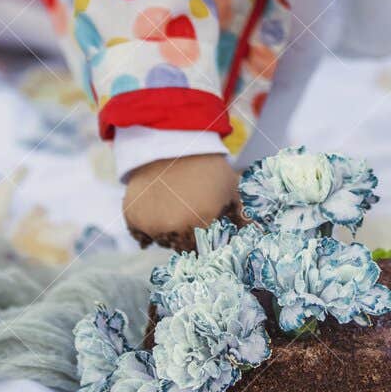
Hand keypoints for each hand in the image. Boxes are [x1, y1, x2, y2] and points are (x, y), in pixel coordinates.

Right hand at [122, 152, 238, 249]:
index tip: (205, 226)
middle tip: (189, 213)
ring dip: (169, 231)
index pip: (204, 250)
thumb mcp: (231, 188)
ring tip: (174, 205)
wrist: (171, 141)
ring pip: (162, 241)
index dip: (206, 240)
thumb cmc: (206, 165)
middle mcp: (175, 228)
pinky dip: (148, 227)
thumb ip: (243, 216)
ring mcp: (151, 224)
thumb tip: (258, 235)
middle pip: (182, 248)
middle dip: (187, 236)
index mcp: (202, 223)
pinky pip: (141, 236)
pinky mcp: (132, 217)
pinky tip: (157, 211)